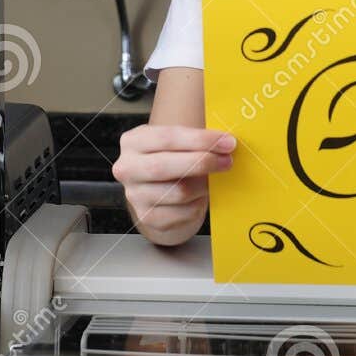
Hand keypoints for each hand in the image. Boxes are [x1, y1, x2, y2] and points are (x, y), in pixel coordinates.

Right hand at [113, 124, 235, 245]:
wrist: (157, 189)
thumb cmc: (171, 158)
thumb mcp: (175, 141)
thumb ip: (195, 139)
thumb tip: (226, 142)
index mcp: (133, 141)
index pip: (167, 138)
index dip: (200, 139)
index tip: (227, 141)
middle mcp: (127, 168)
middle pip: (165, 166)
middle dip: (202, 162)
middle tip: (227, 161)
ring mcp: (135, 195)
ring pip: (178, 192)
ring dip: (204, 186)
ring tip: (212, 180)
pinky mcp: (147, 217)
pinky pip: (183, 212)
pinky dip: (198, 204)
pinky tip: (199, 196)